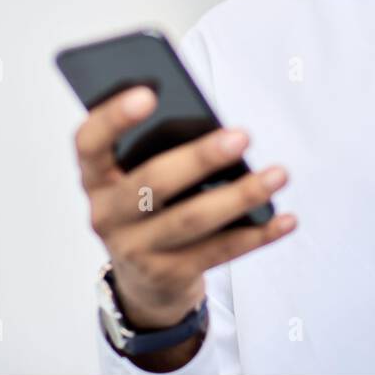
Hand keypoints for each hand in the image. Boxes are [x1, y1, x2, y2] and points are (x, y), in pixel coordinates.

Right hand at [73, 86, 295, 329]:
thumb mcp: (135, 177)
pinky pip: (218, 252)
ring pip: (191, 220)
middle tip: (242, 136)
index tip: (149, 92)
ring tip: (278, 174)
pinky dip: (256, 234)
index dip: (113, 118)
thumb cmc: (146, 205)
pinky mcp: (168, 275)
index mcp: (95, 177)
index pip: (89, 142)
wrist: (142, 282)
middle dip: (200, 158)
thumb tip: (213, 126)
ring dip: (240, 195)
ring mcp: (135, 250)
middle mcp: (106, 214)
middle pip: (152, 183)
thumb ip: (156, 149)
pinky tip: (285, 218)